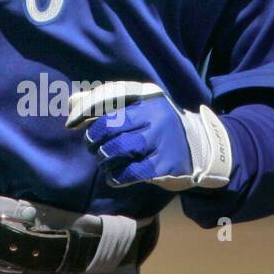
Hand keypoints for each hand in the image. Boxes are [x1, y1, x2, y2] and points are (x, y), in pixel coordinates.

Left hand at [65, 81, 232, 190]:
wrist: (201, 149)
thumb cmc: (158, 127)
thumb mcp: (139, 107)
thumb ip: (106, 102)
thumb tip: (72, 102)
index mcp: (147, 97)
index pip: (109, 97)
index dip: (85, 110)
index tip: (71, 123)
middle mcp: (155, 116)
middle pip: (111, 125)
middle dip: (94, 138)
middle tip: (93, 146)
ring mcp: (162, 140)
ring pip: (119, 148)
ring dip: (105, 157)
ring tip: (105, 161)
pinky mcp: (166, 165)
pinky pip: (132, 171)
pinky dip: (117, 176)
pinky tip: (114, 177)